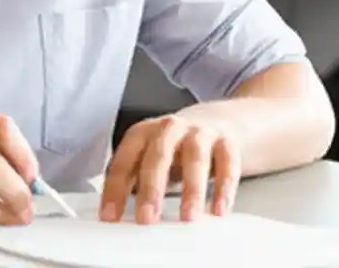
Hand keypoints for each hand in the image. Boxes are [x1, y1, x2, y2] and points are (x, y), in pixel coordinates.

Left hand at [99, 114, 241, 223]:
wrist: (217, 121)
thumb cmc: (176, 148)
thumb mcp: (150, 157)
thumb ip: (135, 180)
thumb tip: (118, 216)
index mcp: (144, 133)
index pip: (125, 160)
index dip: (116, 188)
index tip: (111, 216)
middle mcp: (171, 128)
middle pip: (159, 155)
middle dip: (152, 188)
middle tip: (147, 218)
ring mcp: (201, 133)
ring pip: (195, 157)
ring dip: (191, 189)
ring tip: (188, 216)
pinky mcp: (227, 142)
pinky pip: (227, 163)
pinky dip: (224, 187)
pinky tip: (219, 209)